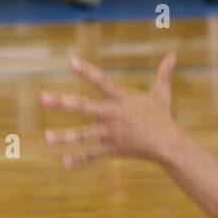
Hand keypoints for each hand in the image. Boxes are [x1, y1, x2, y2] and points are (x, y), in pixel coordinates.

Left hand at [41, 53, 178, 166]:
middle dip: (62, 103)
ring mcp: (111, 133)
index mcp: (121, 99)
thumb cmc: (164, 117)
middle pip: (84, 107)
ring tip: (46, 138)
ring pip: (84, 135)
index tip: (70, 62)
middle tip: (43, 98)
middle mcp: (112, 115)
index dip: (86, 71)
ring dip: (64, 136)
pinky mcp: (112, 149)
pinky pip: (94, 155)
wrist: (169, 143)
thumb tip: (174, 54)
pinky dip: (80, 160)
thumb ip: (164, 73)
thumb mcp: (162, 94)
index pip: (101, 82)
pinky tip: (65, 164)